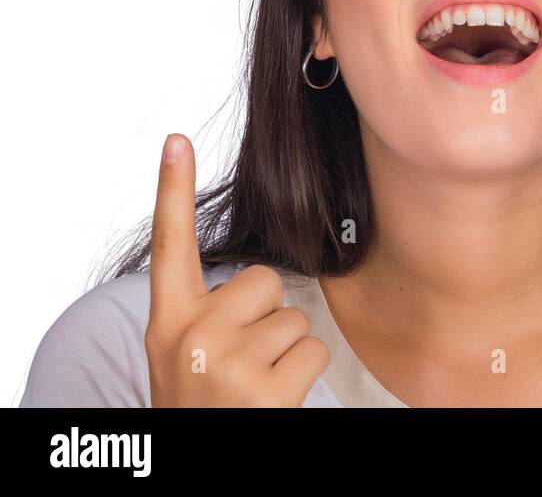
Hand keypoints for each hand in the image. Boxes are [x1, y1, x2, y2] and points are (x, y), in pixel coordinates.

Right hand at [144, 133, 329, 405]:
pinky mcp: (263, 390)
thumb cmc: (205, 401)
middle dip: (266, 314)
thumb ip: (210, 311)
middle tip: (241, 359)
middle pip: (263, 280)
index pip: (171, 245)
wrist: (196, 464)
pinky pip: (313, 351)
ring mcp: (225, 364)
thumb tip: (264, 279)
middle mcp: (191, 337)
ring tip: (255, 383)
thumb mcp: (184, 355)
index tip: (177, 139)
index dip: (173, 190)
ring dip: (285, 351)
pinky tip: (273, 398)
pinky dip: (303, 375)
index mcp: (167, 323)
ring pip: (294, 319)